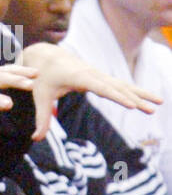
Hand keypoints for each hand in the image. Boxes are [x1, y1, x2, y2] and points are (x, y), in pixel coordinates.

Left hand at [21, 43, 162, 140]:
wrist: (45, 56)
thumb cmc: (42, 77)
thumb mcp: (40, 96)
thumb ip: (41, 118)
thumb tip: (35, 139)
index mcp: (79, 77)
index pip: (101, 88)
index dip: (116, 97)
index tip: (131, 105)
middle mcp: (92, 73)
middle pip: (117, 87)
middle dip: (135, 98)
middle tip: (152, 110)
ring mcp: (99, 74)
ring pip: (123, 85)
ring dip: (141, 94)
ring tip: (160, 104)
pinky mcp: (101, 77)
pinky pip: (121, 85)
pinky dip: (135, 91)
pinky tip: (149, 99)